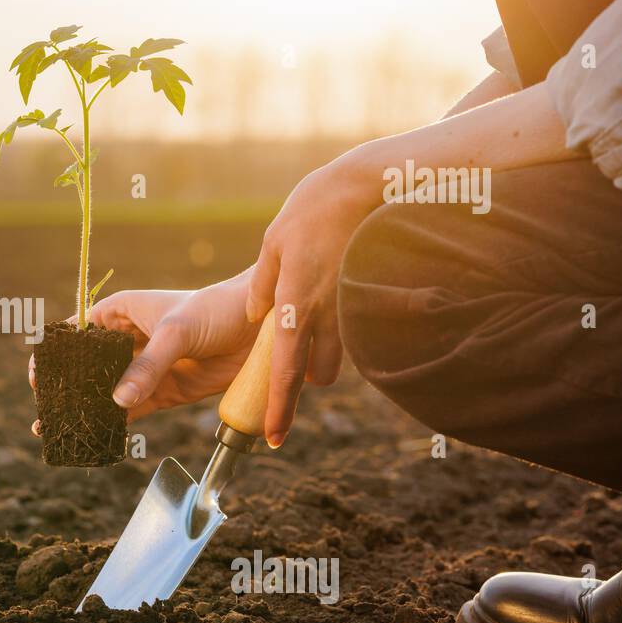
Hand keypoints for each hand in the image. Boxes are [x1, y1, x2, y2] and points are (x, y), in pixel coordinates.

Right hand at [28, 270, 259, 428]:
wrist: (259, 329)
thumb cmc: (216, 310)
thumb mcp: (175, 333)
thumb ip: (147, 366)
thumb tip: (118, 401)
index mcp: (120, 312)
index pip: (76, 332)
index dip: (54, 353)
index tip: (38, 376)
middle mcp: (126, 340)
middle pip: (87, 367)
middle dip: (66, 388)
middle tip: (45, 411)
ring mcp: (144, 368)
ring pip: (107, 392)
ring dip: (87, 410)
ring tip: (61, 430)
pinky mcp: (163, 392)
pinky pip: (133, 411)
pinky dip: (116, 424)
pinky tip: (97, 436)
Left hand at [244, 158, 377, 444]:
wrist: (367, 186)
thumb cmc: (314, 210)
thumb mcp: (274, 243)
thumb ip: (262, 285)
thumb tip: (254, 317)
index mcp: (294, 302)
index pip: (284, 368)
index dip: (279, 406)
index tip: (273, 436)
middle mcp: (322, 312)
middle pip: (313, 374)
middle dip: (299, 389)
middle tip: (281, 398)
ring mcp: (346, 306)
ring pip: (333, 357)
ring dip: (317, 363)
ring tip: (301, 353)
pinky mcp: (360, 295)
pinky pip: (345, 331)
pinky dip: (332, 336)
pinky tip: (323, 319)